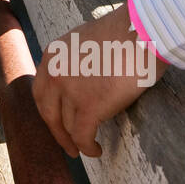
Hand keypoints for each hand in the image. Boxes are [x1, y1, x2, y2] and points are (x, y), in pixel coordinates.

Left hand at [32, 4, 167, 157]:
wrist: (143, 32)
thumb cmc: (125, 33)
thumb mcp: (85, 40)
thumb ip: (74, 59)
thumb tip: (80, 78)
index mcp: (52, 55)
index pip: (41, 91)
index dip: (49, 110)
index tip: (57, 121)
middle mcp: (55, 73)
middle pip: (48, 112)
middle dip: (57, 132)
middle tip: (68, 144)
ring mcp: (69, 91)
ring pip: (67, 126)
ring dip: (75, 141)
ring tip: (85, 148)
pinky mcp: (89, 107)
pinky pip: (82, 136)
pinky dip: (88, 147)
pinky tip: (96, 151)